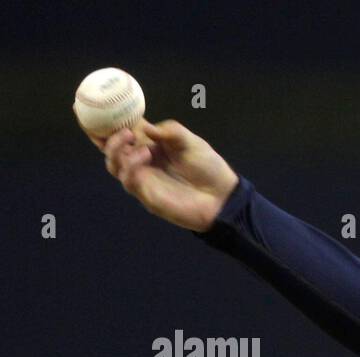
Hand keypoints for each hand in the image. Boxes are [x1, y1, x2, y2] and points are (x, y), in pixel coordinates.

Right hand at [95, 120, 238, 232]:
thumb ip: (168, 131)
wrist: (223, 197)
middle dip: (98, 136)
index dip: (101, 122)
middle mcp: (142, 162)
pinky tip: (145, 154)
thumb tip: (143, 125)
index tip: (84, 105)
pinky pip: (129, 180)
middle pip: (109, 149)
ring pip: (114, 165)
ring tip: (130, 136)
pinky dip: (131, 164)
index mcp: (149, 146)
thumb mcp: (190, 141)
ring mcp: (143, 180)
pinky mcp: (148, 197)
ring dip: (116, 148)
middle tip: (102, 122)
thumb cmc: (208, 167)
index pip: (119, 132)